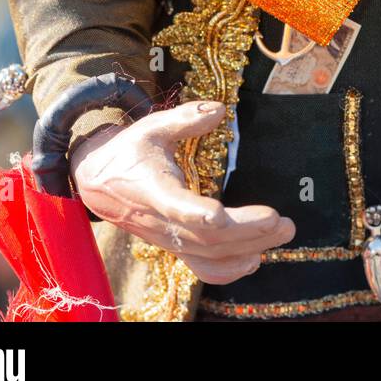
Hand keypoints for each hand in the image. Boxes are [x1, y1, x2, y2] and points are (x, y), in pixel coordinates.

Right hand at [70, 99, 295, 284]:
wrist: (97, 183)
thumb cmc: (129, 151)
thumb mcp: (151, 127)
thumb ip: (185, 118)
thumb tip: (220, 109)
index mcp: (153, 190)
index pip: (175, 207)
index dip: (197, 213)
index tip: (222, 214)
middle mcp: (161, 222)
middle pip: (205, 237)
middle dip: (247, 231)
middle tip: (282, 222)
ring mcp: (168, 239)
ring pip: (209, 254)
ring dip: (248, 247)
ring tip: (282, 233)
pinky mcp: (174, 246)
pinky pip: (202, 267)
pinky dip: (228, 270)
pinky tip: (255, 260)